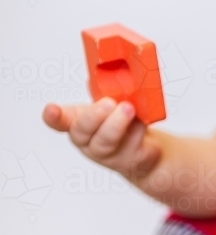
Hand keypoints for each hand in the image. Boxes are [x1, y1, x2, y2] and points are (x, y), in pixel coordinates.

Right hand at [42, 98, 161, 178]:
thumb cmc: (121, 123)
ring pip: (106, 141)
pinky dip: (138, 129)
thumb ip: (104, 93)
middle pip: (82, 131)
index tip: (51, 109)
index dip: (53, 117)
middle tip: (108, 102)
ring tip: (128, 108)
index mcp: (77, 123)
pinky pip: (132, 144)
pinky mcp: (129, 160)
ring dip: (117, 123)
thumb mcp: (110, 106)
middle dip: (94, 115)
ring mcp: (107, 154)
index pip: (59, 121)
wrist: (145, 148)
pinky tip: (142, 120)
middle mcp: (88, 141)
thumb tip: (103, 75)